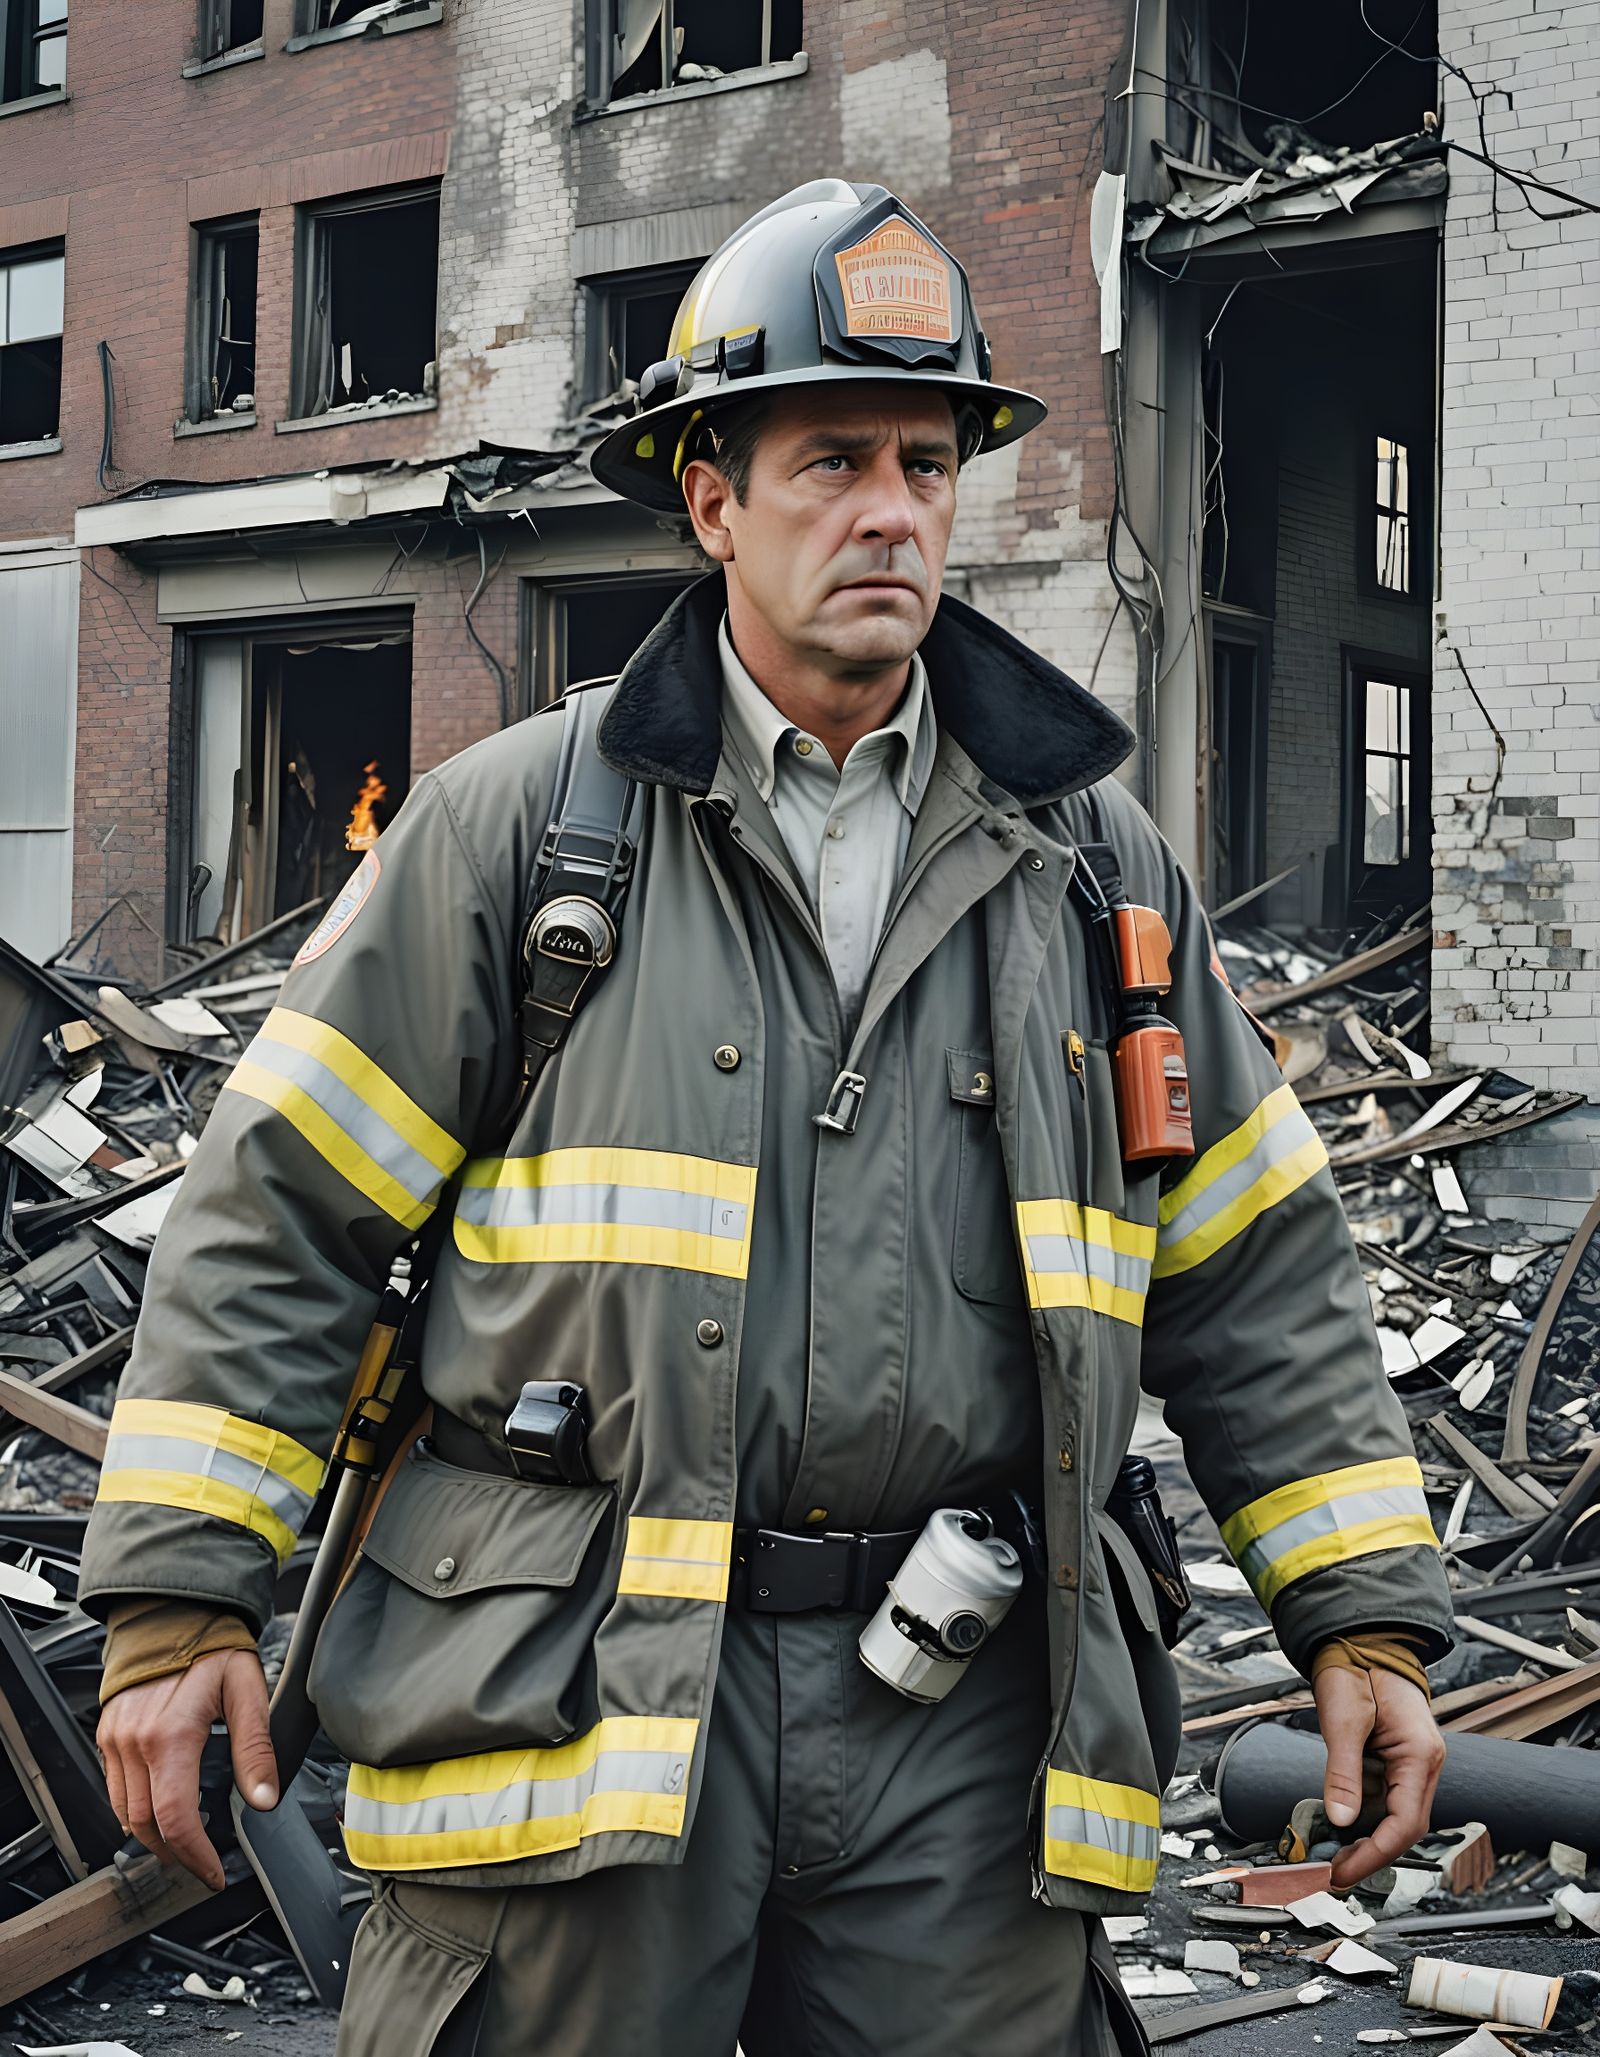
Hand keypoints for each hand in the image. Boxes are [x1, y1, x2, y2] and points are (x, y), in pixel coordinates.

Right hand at [97, 1649, 278, 1889]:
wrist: (173, 1612)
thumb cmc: (212, 1645)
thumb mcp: (247, 1690)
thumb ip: (256, 1749)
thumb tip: (264, 1800)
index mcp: (170, 1735)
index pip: (176, 1818)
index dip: (195, 1855)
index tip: (214, 1872)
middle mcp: (134, 1742)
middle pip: (145, 1825)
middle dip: (175, 1854)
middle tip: (203, 1865)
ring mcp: (116, 1739)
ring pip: (124, 1813)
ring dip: (153, 1837)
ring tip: (186, 1844)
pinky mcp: (108, 1734)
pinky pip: (115, 1789)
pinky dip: (135, 1810)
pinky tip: (160, 1811)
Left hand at [1314, 1660, 1444, 1889]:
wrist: (1360, 1642)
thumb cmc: (1356, 1669)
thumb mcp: (1344, 1719)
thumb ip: (1344, 1771)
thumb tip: (1340, 1819)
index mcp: (1420, 1754)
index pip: (1405, 1823)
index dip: (1375, 1853)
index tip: (1344, 1870)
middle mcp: (1422, 1763)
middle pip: (1403, 1828)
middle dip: (1369, 1854)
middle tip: (1333, 1873)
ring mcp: (1411, 1763)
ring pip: (1394, 1817)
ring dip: (1366, 1840)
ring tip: (1331, 1857)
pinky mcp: (1396, 1761)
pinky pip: (1384, 1800)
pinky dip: (1363, 1819)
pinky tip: (1340, 1830)